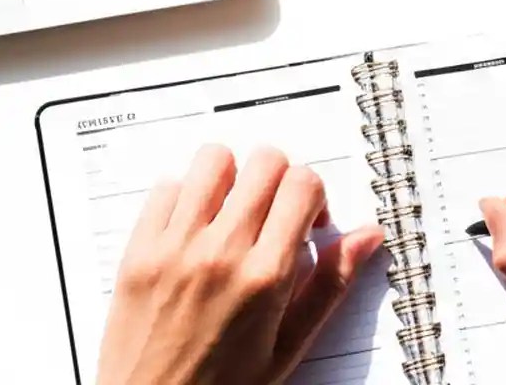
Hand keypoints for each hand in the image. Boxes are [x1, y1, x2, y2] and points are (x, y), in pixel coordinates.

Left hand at [97, 144, 383, 384]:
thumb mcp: (289, 346)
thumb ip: (330, 284)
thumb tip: (367, 238)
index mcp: (266, 277)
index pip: (303, 185)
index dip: (315, 195)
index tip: (308, 221)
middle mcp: (221, 253)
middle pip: (265, 161)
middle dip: (281, 180)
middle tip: (276, 214)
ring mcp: (174, 247)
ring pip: (215, 159)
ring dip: (234, 177)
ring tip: (235, 212)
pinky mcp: (138, 250)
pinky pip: (167, 186)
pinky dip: (187, 196)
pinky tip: (197, 227)